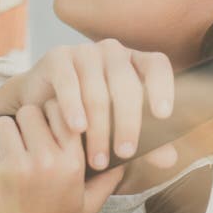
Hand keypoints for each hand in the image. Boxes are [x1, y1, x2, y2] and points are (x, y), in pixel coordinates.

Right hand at [0, 39, 176, 171]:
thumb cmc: (91, 119)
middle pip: (127, 84)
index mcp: (135, 63)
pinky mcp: (58, 58)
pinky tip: (77, 128)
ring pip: (98, 89)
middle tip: (125, 154)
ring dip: (99, 128)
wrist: (42, 108)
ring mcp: (85, 52)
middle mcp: (113, 52)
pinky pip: (69, 82)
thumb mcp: (121, 132)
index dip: (162, 86)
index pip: (157, 65)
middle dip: (127, 123)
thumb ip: (147, 145)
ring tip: (98, 159)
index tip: (163, 115)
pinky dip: (73, 107)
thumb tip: (170, 160)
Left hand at [0, 102, 123, 212]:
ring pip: (4, 124)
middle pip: (30, 112)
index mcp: (71, 162)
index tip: (48, 122)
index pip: (61, 111)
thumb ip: (105, 180)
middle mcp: (46, 160)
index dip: (52, 111)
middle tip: (26, 137)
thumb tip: (122, 160)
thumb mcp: (86, 205)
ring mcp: (16, 166)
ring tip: (10, 149)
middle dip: (26, 122)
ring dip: (5, 135)